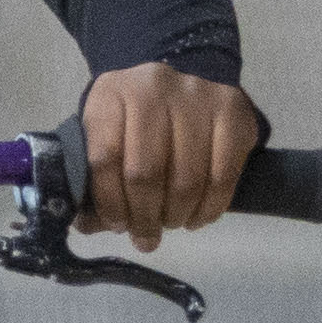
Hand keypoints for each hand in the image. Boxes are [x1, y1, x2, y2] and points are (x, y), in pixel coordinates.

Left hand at [78, 63, 260, 249]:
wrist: (179, 88)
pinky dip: (209, 207)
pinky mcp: (233, 110)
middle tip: (146, 236)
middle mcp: (154, 86)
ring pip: (186, 178)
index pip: (105, 158)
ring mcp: (198, 95)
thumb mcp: (105, 137)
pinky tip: (197, 217)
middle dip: (145, 217)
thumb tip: (88, 225)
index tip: (117, 225)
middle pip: (146, 171)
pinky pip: (223, 175)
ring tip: (171, 222)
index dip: (110, 202)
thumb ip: (94, 179)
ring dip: (177, 215)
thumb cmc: (133, 122)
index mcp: (111, 93)